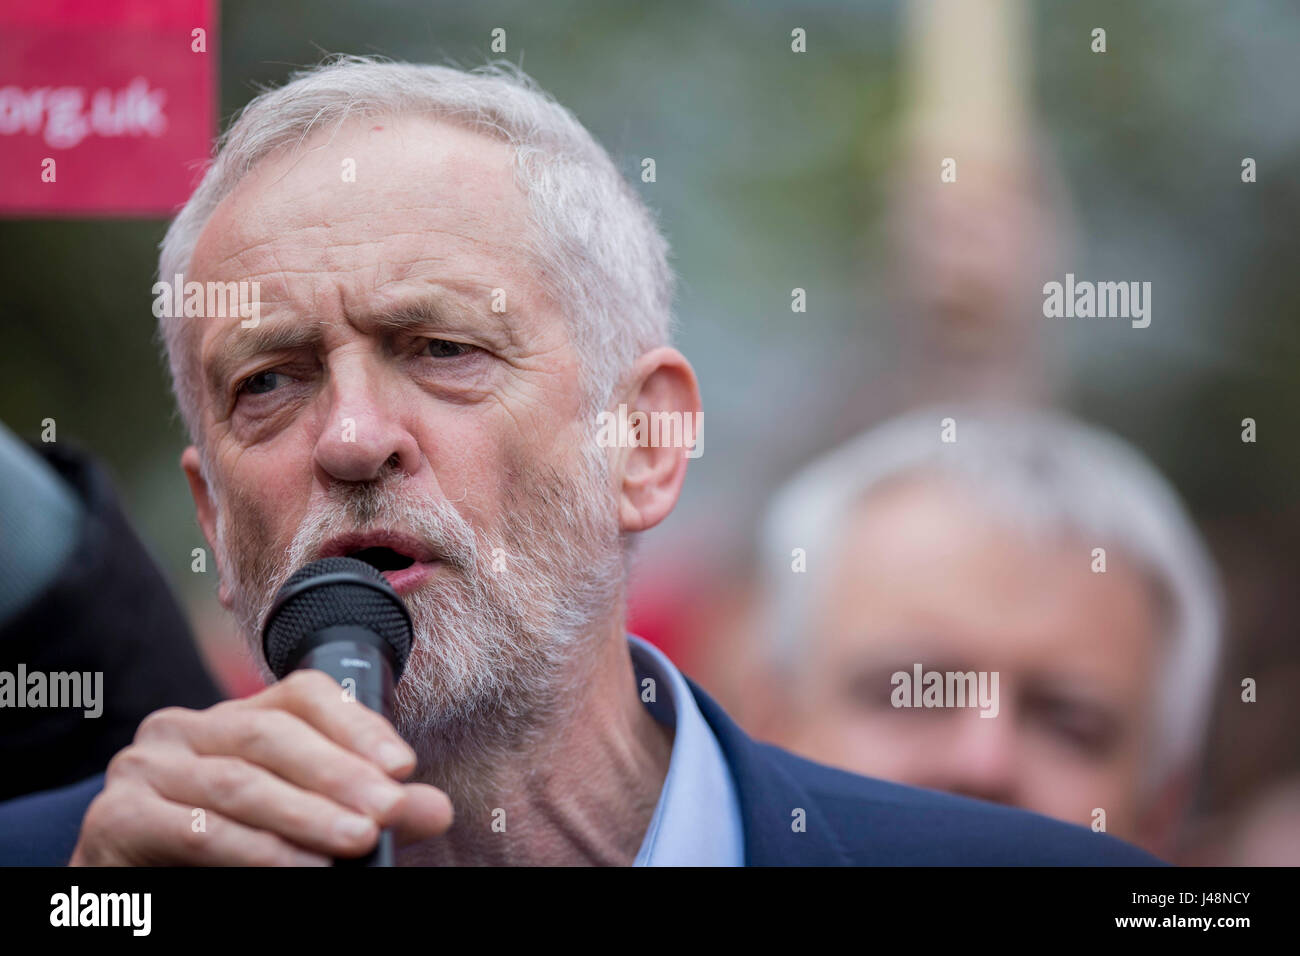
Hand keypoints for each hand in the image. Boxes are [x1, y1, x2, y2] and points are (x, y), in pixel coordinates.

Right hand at [69, 669, 451, 864]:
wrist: (134, 895)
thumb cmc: (226, 858)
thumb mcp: (305, 827)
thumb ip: (365, 812)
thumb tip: (435, 808)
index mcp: (236, 718)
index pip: (303, 695)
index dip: (357, 725)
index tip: (403, 766)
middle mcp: (187, 728)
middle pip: (273, 735)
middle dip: (339, 775)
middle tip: (389, 812)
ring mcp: (146, 767)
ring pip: (240, 781)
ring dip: (305, 814)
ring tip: (356, 841)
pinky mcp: (118, 816)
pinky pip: (196, 828)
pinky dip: (255, 850)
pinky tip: (299, 867)